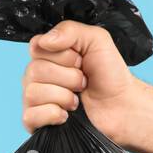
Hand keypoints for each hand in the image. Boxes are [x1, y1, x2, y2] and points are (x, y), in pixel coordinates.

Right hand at [22, 21, 142, 141]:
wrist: (121, 106)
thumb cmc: (109, 75)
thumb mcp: (97, 40)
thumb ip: (70, 30)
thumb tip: (44, 40)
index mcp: (48, 55)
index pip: (36, 47)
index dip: (61, 55)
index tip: (79, 60)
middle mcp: (38, 76)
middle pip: (34, 71)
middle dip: (67, 77)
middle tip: (83, 82)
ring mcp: (35, 100)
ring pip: (32, 93)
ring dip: (62, 96)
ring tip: (77, 100)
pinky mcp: (38, 122)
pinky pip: (30, 116)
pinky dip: (52, 114)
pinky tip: (66, 115)